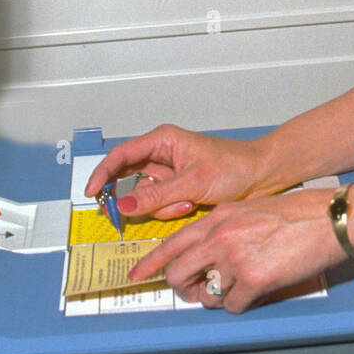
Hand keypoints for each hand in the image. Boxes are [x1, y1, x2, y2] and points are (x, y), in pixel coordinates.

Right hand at [83, 123, 274, 219]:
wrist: (262, 177)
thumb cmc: (235, 167)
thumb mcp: (192, 183)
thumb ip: (156, 196)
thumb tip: (123, 205)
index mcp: (163, 140)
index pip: (122, 155)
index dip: (102, 173)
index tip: (91, 192)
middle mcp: (162, 154)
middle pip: (128, 176)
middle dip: (130, 196)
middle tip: (120, 213)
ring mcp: (169, 173)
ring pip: (145, 196)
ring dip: (161, 206)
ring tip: (188, 202)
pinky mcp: (177, 189)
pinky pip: (160, 205)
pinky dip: (172, 210)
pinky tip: (193, 205)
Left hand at [127, 187, 348, 312]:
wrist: (325, 220)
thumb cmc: (294, 214)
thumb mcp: (248, 210)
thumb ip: (222, 228)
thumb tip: (206, 254)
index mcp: (217, 218)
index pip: (171, 243)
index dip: (150, 264)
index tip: (136, 275)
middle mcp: (220, 237)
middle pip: (178, 274)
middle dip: (183, 288)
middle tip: (193, 290)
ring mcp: (235, 259)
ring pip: (205, 294)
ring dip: (216, 298)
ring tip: (235, 288)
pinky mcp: (254, 280)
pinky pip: (232, 305)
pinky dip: (240, 303)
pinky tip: (254, 291)